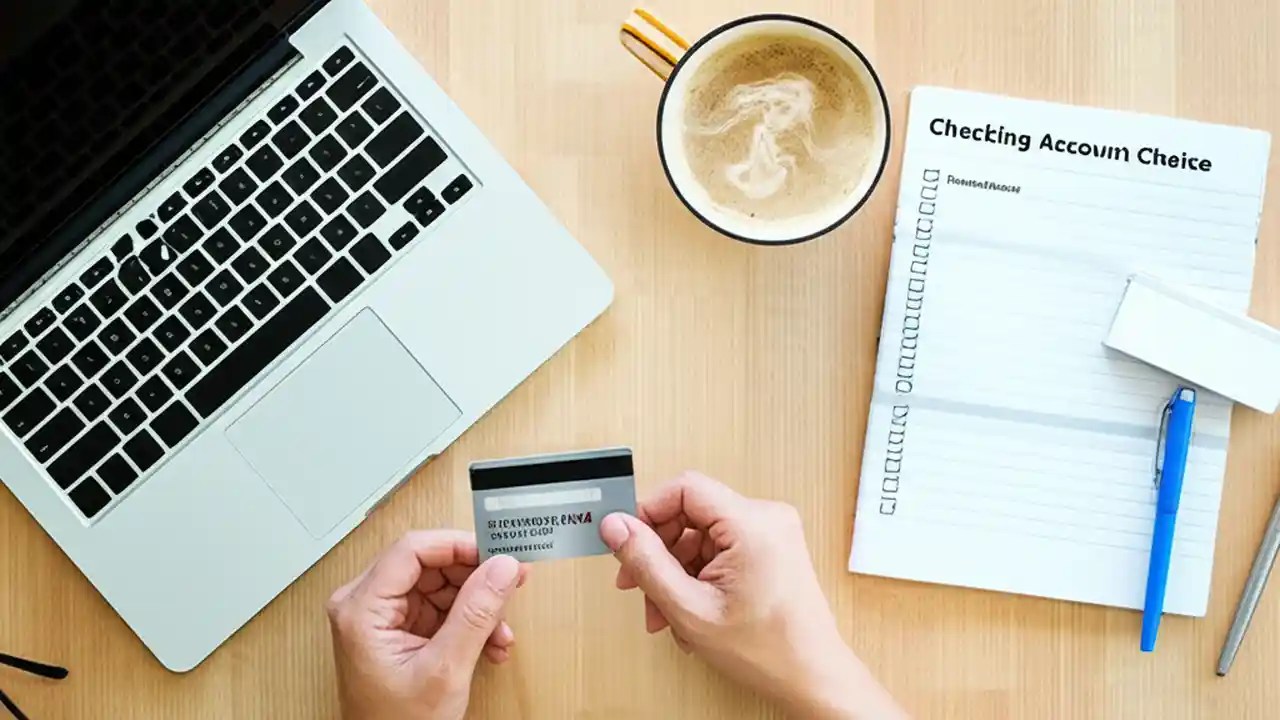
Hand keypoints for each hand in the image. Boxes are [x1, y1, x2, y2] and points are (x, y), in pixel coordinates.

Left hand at [327, 531, 528, 719]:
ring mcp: (381, 618)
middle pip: (428, 565)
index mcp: (362, 608)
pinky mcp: (398, 631)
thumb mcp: (445, 670)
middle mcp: (365, 605)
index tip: (497, 552)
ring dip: (476, 604)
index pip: (412, 550)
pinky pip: (439, 609)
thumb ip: (476, 614)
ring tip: (501, 631)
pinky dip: (468, 622)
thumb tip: (503, 567)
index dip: (458, 545)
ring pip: (439, 586)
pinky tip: (490, 643)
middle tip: (512, 582)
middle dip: (474, 577)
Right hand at [600, 473, 906, 719]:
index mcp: (752, 524)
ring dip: (674, 571)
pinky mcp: (769, 548)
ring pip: (700, 536)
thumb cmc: (767, 651)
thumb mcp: (690, 608)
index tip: (624, 538)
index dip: (647, 511)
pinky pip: (718, 548)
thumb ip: (647, 562)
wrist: (811, 677)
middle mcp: (766, 518)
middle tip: (635, 585)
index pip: (685, 488)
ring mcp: (770, 533)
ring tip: (663, 613)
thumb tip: (616, 526)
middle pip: (690, 513)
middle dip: (658, 552)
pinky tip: (687, 610)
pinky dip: (696, 575)